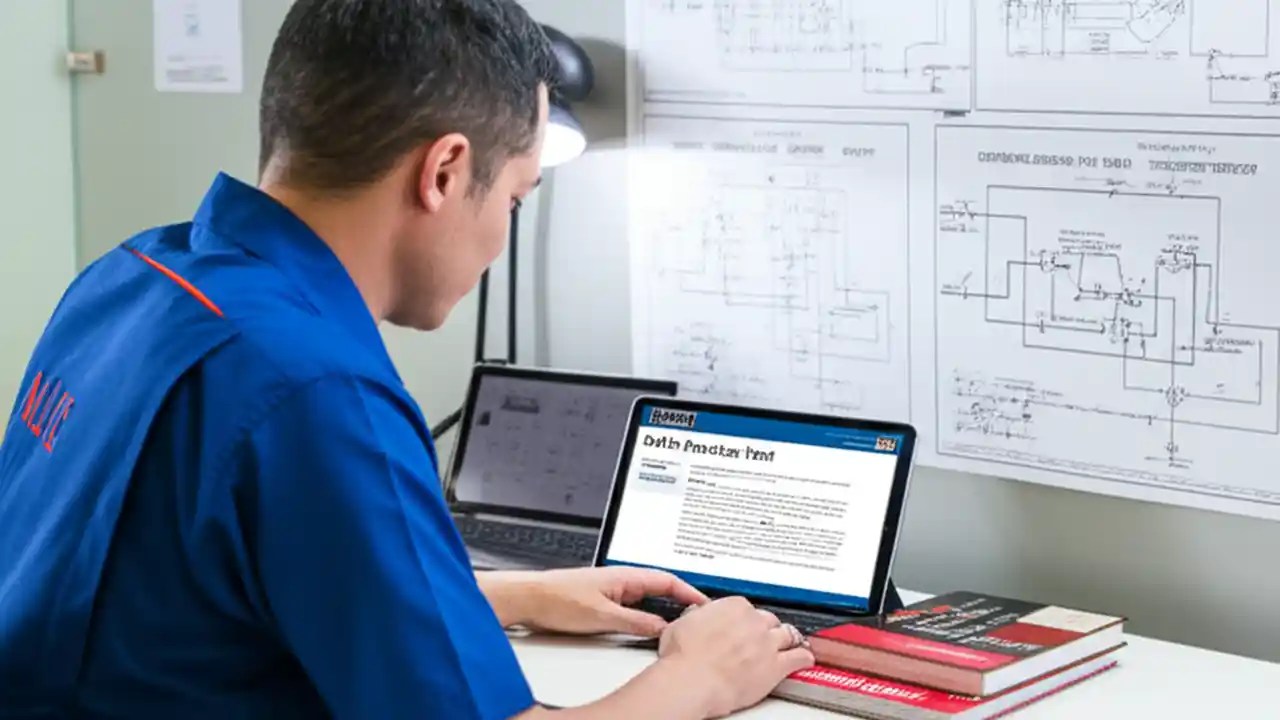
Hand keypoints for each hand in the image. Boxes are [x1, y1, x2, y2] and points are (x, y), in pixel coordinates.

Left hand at [480, 566, 708, 636]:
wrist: (527, 598)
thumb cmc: (557, 599)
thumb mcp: (603, 616)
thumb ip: (636, 622)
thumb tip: (661, 627)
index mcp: (625, 576)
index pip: (668, 581)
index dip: (690, 592)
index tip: (706, 605)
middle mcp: (620, 579)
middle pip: (660, 588)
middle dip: (682, 601)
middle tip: (699, 617)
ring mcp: (611, 589)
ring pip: (646, 598)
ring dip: (664, 608)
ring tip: (679, 624)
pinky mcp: (601, 601)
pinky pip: (633, 606)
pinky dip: (646, 614)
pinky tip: (648, 627)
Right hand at [656, 596, 814, 717]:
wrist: (691, 680)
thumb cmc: (683, 656)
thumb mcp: (682, 623)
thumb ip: (697, 616)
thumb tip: (697, 614)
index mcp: (734, 606)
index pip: (748, 608)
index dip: (746, 619)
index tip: (743, 625)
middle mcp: (754, 622)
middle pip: (769, 620)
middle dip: (767, 628)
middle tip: (764, 636)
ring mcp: (767, 644)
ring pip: (788, 635)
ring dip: (789, 639)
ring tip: (791, 642)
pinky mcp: (776, 667)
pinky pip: (798, 658)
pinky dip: (804, 658)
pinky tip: (805, 659)